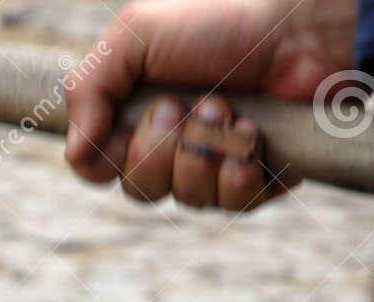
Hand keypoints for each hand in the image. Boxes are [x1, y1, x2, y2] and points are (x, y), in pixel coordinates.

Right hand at [64, 0, 356, 208]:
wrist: (298, 27)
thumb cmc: (218, 21)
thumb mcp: (135, 35)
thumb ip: (88, 88)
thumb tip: (75, 152)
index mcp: (136, 114)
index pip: (96, 169)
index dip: (105, 159)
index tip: (128, 123)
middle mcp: (172, 146)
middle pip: (139, 192)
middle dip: (160, 149)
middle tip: (184, 104)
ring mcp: (215, 168)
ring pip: (187, 200)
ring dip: (206, 151)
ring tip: (229, 108)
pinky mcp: (258, 182)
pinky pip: (232, 206)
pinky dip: (239, 171)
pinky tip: (254, 135)